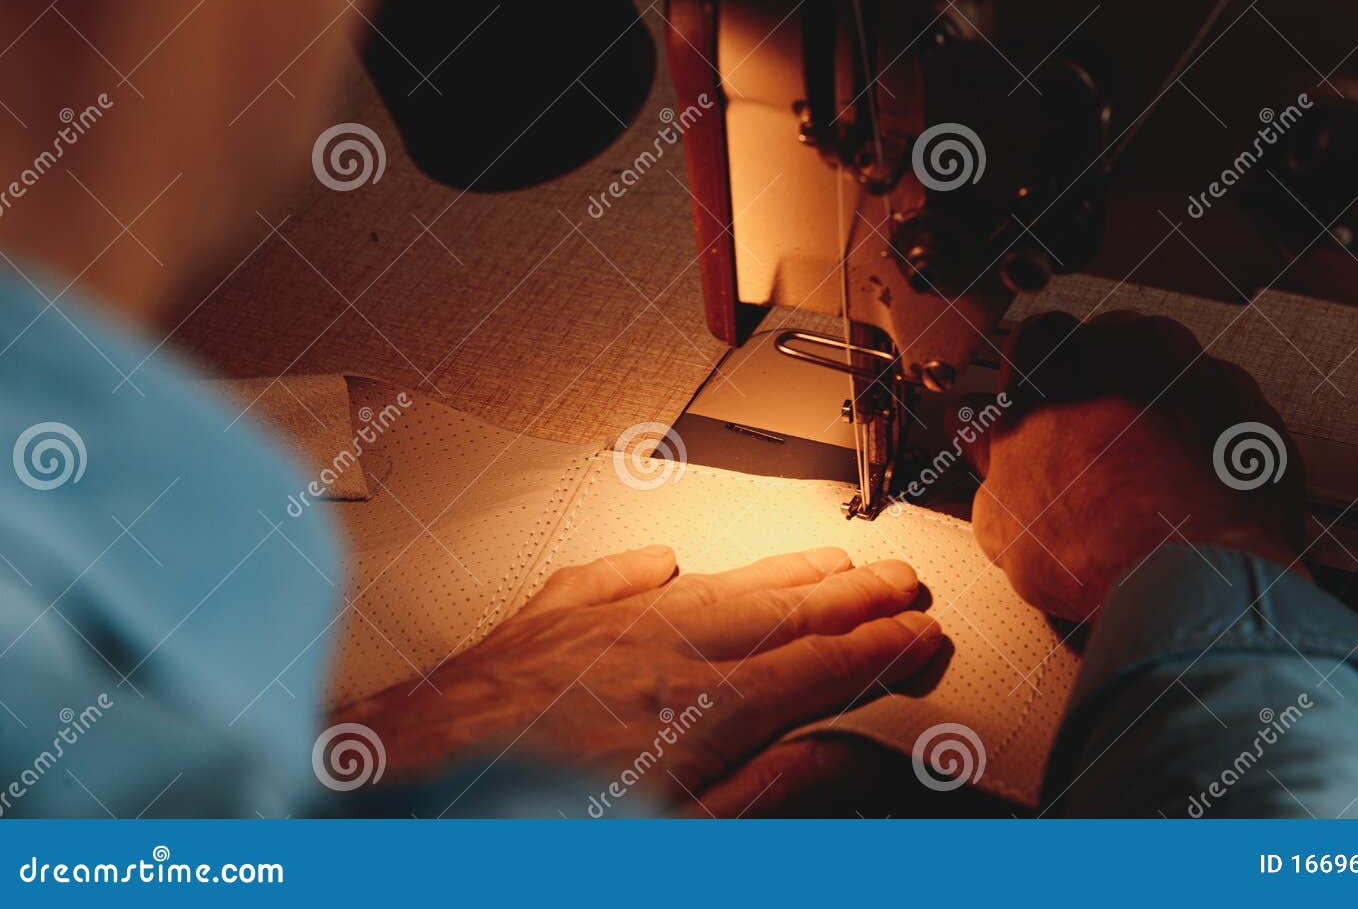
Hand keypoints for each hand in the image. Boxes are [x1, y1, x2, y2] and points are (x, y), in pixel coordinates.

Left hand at [338, 546, 940, 809]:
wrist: (391, 798)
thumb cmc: (525, 830)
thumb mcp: (683, 840)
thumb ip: (775, 792)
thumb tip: (848, 760)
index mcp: (703, 710)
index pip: (824, 666)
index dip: (884, 650)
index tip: (922, 636)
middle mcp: (659, 650)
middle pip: (783, 611)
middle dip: (854, 594)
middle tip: (901, 581)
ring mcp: (599, 627)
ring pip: (716, 583)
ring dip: (781, 572)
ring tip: (827, 563)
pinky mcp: (539, 623)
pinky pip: (612, 578)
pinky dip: (653, 572)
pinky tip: (670, 566)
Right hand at [965, 311, 1305, 620]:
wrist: (1192, 579)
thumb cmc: (1095, 543)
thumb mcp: (1002, 514)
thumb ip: (987, 460)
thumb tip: (976, 438)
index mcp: (1058, 356)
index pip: (1037, 340)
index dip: (1037, 385)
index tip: (1039, 418)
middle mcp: (1133, 344)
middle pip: (1111, 351)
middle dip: (1104, 394)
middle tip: (1095, 457)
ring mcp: (1202, 373)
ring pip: (1175, 380)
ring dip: (1162, 418)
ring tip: (1151, 487)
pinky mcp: (1256, 413)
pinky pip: (1228, 421)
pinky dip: (1212, 449)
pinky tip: (1194, 498)